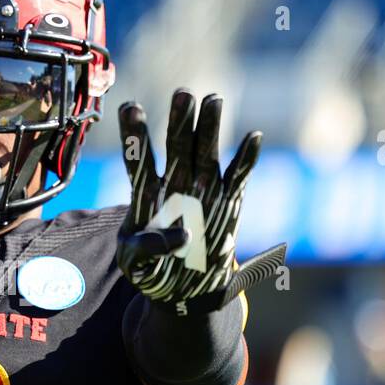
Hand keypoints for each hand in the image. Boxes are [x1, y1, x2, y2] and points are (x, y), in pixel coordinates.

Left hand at [116, 89, 285, 311]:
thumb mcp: (135, 264)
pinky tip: (253, 137)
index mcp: (145, 194)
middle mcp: (175, 184)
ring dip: (210, 127)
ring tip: (213, 99)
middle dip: (179, 121)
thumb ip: (146, 249)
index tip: (131, 107)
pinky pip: (238, 178)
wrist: (182, 290)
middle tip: (182, 94)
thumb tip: (179, 236)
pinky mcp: (227, 203)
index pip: (138, 159)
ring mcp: (202, 190)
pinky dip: (246, 159)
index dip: (134, 135)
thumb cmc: (152, 272)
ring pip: (206, 152)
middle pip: (177, 146)